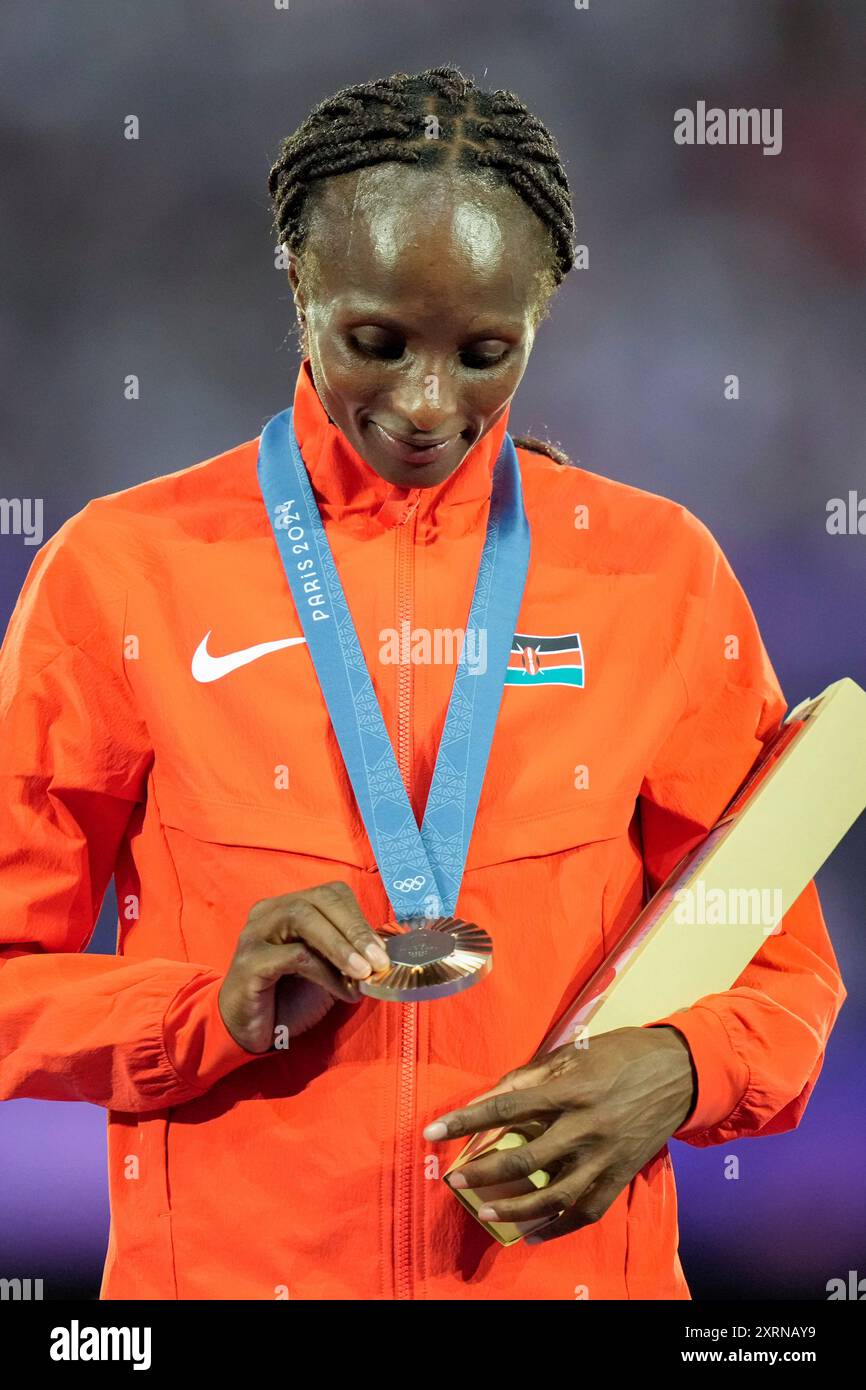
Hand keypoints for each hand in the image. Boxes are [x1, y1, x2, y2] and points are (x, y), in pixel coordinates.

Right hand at [218, 881, 390, 1052]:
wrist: (247, 1033)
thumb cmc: (289, 999)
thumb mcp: (327, 970)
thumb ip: (349, 954)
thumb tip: (386, 948)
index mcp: (288, 907)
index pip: (330, 894)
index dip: (359, 918)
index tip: (383, 950)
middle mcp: (269, 912)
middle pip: (319, 899)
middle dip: (355, 929)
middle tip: (379, 961)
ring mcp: (255, 933)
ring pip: (303, 919)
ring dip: (341, 947)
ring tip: (363, 974)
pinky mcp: (250, 961)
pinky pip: (294, 956)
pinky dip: (324, 972)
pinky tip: (340, 992)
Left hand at [423, 1026, 695, 1242]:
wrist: (679, 1072)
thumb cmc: (620, 1054)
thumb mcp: (573, 1054)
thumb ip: (530, 1077)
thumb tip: (488, 1097)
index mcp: (571, 1089)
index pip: (506, 1107)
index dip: (466, 1120)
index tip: (433, 1132)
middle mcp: (586, 1126)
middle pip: (526, 1158)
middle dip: (484, 1172)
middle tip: (455, 1179)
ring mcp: (605, 1156)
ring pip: (554, 1194)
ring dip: (515, 1208)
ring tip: (485, 1211)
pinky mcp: (620, 1176)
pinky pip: (586, 1211)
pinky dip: (558, 1225)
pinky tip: (532, 1231)